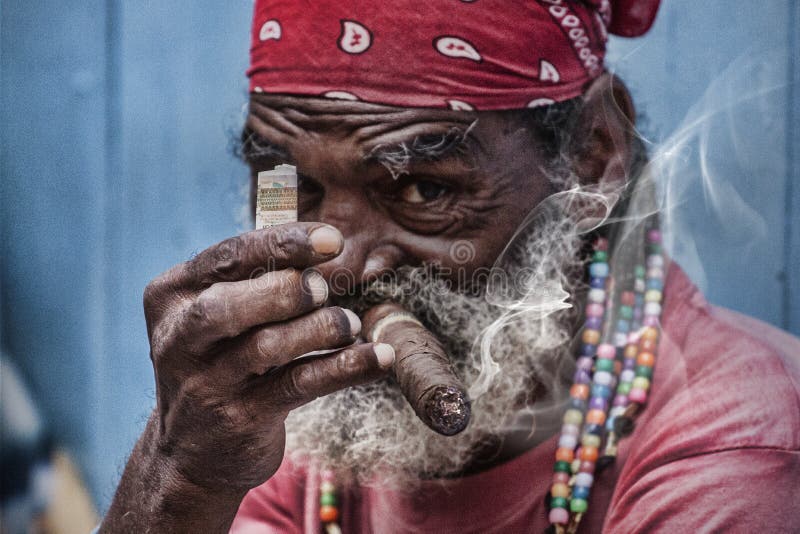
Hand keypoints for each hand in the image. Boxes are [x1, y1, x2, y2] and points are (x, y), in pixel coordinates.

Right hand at [142, 222, 393, 491]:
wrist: (193, 452)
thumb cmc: (219, 361)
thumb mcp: (217, 317)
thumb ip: (256, 279)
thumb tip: (326, 242)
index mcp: (171, 297)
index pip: (227, 257)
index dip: (282, 243)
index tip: (332, 239)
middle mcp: (179, 340)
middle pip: (227, 305)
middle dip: (286, 289)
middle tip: (324, 288)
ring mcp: (207, 383)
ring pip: (266, 347)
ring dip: (321, 328)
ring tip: (351, 323)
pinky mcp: (241, 418)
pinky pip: (300, 385)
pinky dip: (346, 367)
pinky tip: (379, 357)